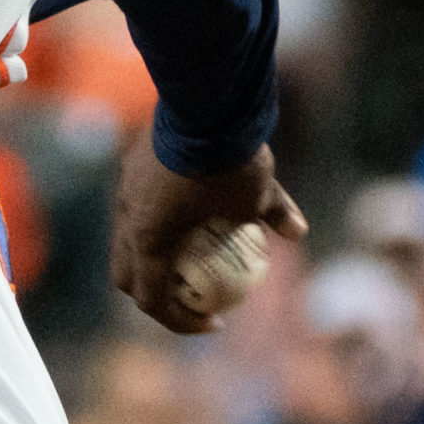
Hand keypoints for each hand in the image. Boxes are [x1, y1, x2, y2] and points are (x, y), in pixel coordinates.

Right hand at [110, 136, 305, 334]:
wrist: (202, 101)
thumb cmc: (231, 159)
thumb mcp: (258, 194)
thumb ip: (272, 215)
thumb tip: (297, 232)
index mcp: (151, 239)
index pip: (152, 301)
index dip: (181, 322)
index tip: (214, 323)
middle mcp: (128, 217)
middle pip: (127, 274)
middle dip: (155, 295)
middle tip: (190, 299)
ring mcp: (125, 188)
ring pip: (128, 236)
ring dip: (154, 255)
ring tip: (188, 254)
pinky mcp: (131, 164)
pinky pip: (138, 203)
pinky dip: (159, 218)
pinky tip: (187, 203)